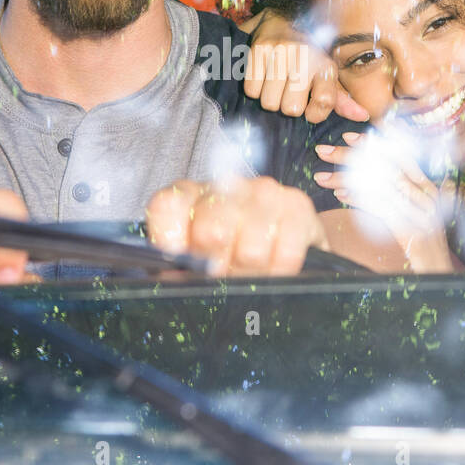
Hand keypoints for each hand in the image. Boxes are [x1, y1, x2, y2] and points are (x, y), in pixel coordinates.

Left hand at [145, 176, 327, 275]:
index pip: (167, 205)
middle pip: (211, 232)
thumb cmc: (229, 254)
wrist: (282, 243)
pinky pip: (286, 253)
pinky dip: (280, 271)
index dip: (170, 239)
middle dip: (217, 267)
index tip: (179, 261)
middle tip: (223, 276)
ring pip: (251, 250)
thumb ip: (178, 267)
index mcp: (190, 195)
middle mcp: (226, 185)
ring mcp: (263, 191)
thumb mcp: (195, 260)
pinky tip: (275, 268)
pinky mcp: (297, 205)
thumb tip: (174, 279)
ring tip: (251, 273)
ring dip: (251, 272)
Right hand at [243, 11, 368, 123]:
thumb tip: (362, 116)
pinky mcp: (259, 49)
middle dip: (288, 106)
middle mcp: (306, 56)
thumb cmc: (309, 57)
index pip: (324, 103)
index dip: (315, 114)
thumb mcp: (327, 75)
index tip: (310, 111)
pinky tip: (264, 77)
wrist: (285, 19)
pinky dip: (256, 89)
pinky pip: (252, 89)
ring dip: (270, 99)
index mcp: (326, 64)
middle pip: (291, 108)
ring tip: (276, 84)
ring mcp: (281, 51)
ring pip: (269, 102)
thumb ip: (342, 100)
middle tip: (289, 92)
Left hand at [312, 132, 455, 272]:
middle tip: (323, 150)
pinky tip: (339, 195)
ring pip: (374, 186)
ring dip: (345, 179)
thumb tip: (436, 180)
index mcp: (429, 188)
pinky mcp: (407, 229)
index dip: (372, 144)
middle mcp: (424, 195)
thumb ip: (434, 194)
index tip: (348, 136)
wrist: (439, 273)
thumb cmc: (432, 245)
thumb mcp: (434, 215)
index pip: (398, 156)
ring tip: (322, 176)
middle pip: (380, 167)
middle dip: (349, 157)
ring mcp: (416, 212)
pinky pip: (377, 209)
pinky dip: (357, 200)